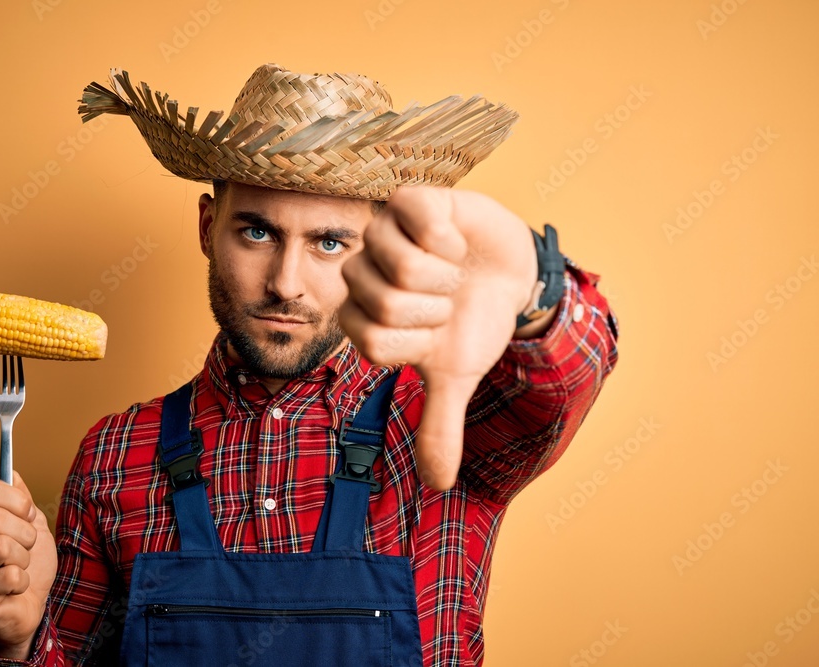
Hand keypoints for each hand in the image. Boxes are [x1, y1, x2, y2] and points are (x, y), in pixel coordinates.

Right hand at [0, 470, 56, 658]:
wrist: (31, 604)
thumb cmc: (30, 563)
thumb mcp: (33, 524)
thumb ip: (21, 499)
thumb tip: (10, 472)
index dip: (17, 501)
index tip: (27, 515)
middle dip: (25, 534)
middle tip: (25, 547)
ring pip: (2, 547)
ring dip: (24, 559)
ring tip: (18, 567)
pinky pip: (9, 575)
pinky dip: (22, 581)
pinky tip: (13, 587)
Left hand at [338, 186, 536, 490]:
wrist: (510, 276)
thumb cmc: (472, 322)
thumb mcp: (456, 375)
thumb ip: (439, 424)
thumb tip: (439, 484)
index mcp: (363, 319)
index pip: (371, 340)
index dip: (418, 340)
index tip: (436, 331)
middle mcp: (363, 275)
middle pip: (384, 304)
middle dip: (435, 309)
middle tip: (447, 298)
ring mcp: (382, 235)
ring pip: (403, 266)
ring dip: (446, 276)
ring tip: (452, 270)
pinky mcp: (408, 201)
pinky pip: (417, 218)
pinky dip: (450, 238)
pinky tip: (454, 241)